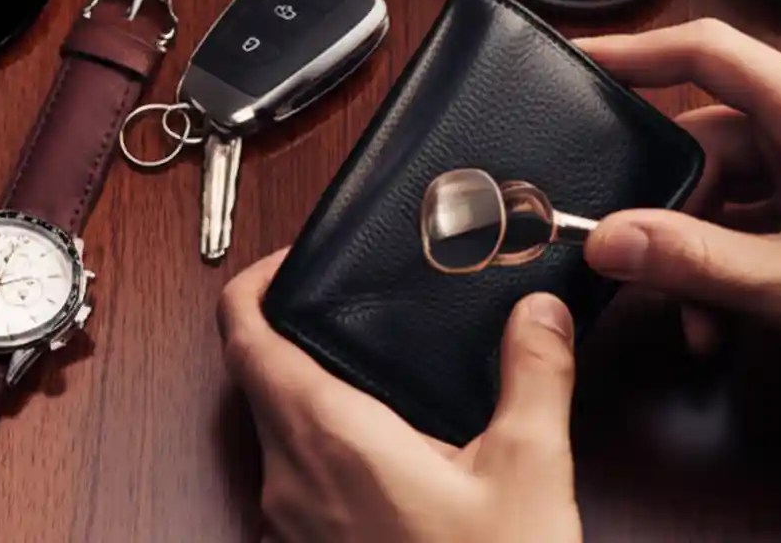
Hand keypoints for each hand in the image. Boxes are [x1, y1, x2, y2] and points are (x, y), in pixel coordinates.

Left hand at [219, 251, 581, 542]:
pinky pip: (296, 479)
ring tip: (374, 372)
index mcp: (326, 437)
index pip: (243, 334)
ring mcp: (287, 527)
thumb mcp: (528, 471)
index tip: (288, 264)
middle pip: (257, 376)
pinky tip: (388, 452)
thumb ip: (534, 376)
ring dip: (310, 392)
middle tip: (348, 309)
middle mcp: (287, 479)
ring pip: (276, 430)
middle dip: (293, 332)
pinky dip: (324, 446)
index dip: (254, 283)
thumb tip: (537, 315)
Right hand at [575, 19, 780, 423]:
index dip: (636, 50)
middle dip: (673, 210)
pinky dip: (732, 254)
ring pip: (730, 183)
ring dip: (702, 248)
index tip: (580, 58)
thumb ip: (687, 259)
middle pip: (710, 139)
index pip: (710, 53)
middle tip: (641, 266)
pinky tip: (723, 314)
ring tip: (699, 318)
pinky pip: (758, 207)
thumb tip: (606, 239)